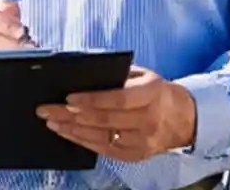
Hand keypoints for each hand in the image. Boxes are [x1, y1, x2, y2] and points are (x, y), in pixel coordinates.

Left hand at [35, 67, 196, 162]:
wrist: (182, 118)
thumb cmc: (154, 92)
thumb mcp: (141, 75)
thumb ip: (116, 74)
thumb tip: (81, 74)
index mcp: (151, 92)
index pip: (118, 99)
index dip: (92, 100)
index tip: (68, 98)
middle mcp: (149, 119)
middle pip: (104, 120)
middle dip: (71, 115)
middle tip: (47, 109)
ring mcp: (144, 140)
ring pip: (102, 137)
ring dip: (72, 130)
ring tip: (51, 122)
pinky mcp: (137, 154)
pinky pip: (105, 151)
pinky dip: (84, 142)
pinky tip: (68, 134)